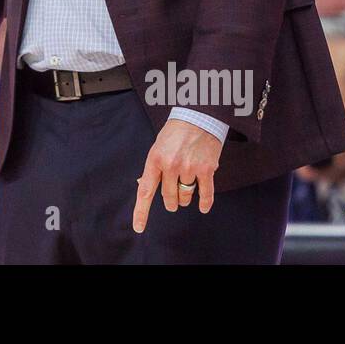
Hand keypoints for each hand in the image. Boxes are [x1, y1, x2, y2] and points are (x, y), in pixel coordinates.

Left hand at [132, 118, 222, 232]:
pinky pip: (205, 193)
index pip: (145, 190)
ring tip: (186, 186)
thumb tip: (141, 185)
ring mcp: (189, 167)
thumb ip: (152, 168)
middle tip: (173, 199)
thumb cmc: (175, 132)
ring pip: (185, 196)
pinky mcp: (206, 168)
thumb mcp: (157, 146)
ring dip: (185, 197)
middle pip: (168, 197)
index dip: (141, 211)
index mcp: (154, 159)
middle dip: (171, 201)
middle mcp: (170, 164)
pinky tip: (202, 207)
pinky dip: (204, 203)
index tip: (138, 227)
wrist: (198, 116)